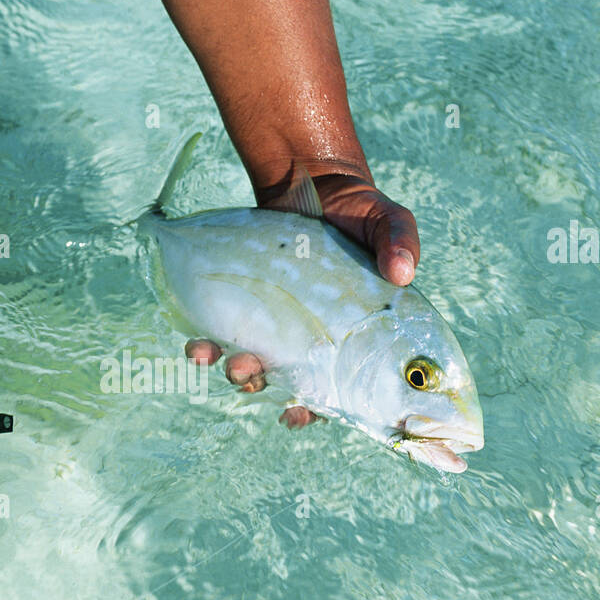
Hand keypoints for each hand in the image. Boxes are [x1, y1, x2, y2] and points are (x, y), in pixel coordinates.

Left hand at [185, 170, 418, 427]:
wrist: (316, 184)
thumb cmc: (362, 214)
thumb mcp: (391, 223)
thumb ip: (401, 243)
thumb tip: (403, 272)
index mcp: (348, 338)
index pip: (335, 388)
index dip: (316, 410)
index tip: (298, 414)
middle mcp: (308, 339)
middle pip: (283, 382)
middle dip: (262, 385)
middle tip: (250, 373)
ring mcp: (274, 323)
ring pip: (249, 365)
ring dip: (234, 371)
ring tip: (224, 361)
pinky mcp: (244, 303)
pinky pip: (221, 333)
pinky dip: (206, 345)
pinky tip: (197, 345)